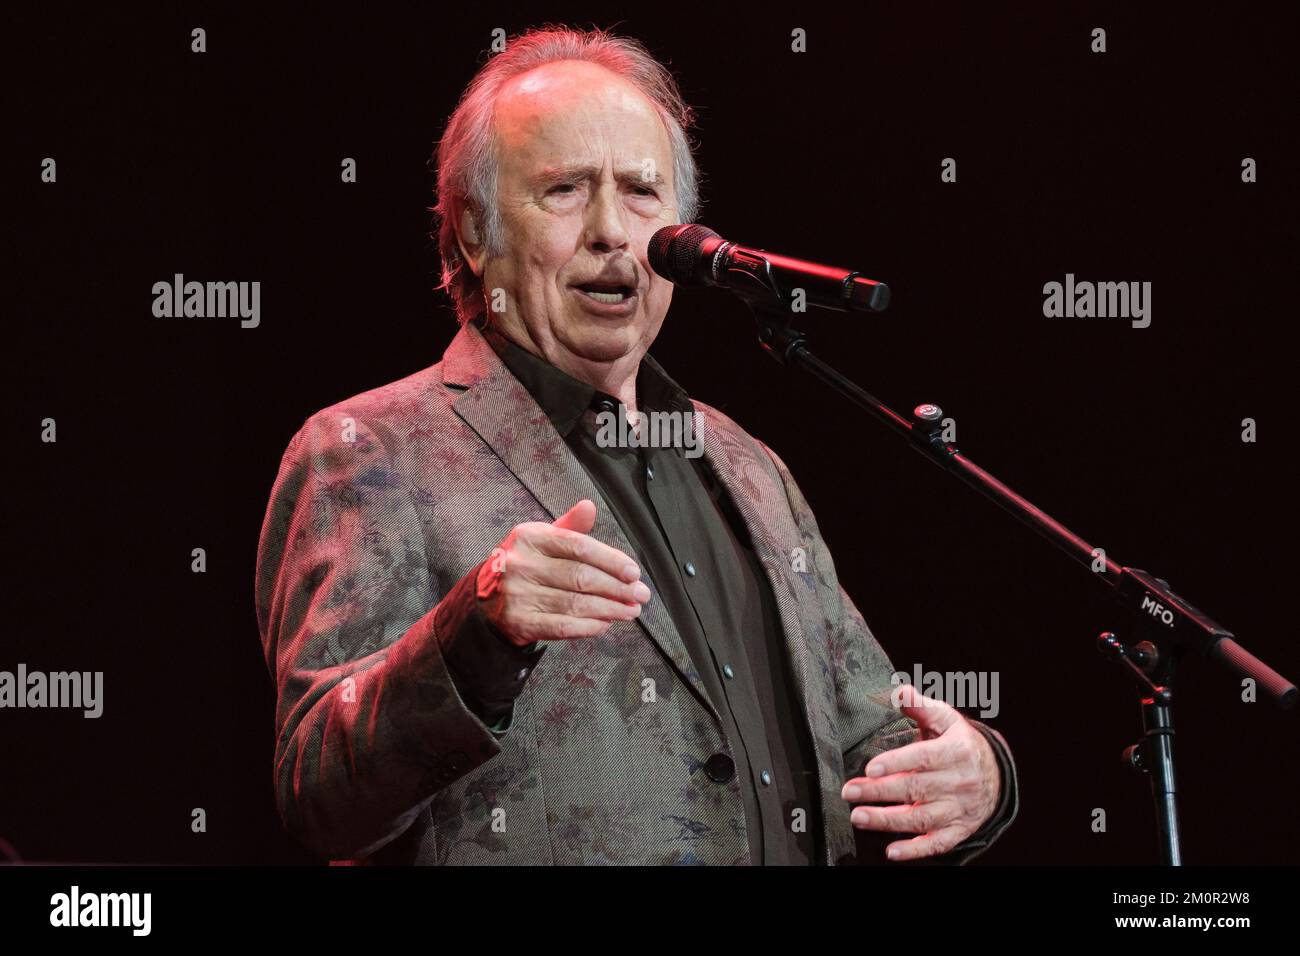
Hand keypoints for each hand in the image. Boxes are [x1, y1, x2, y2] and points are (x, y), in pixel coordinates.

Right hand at [476, 499, 650, 644]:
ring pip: (575, 603)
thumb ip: (570, 527)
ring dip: (610, 609)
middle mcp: (521, 564)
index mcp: (530, 537)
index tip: (634, 572)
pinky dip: (589, 626)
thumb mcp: (542, 540)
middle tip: (640, 595)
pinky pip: (563, 626)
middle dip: (617, 588)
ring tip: (630, 611)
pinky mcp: (520, 622)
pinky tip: (606, 623)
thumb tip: (589, 506)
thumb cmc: (525, 566)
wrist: (486, 600)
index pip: (579, 547)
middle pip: (581, 577)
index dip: (611, 560)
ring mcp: (519, 595)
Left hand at [840, 682, 999, 860]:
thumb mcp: (946, 719)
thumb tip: (898, 691)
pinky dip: (915, 851)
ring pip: (921, 818)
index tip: (871, 768)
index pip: (923, 758)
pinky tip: (892, 852)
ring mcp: (959, 809)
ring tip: (858, 817)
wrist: (996, 773)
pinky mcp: (958, 830)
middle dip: (880, 792)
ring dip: (888, 820)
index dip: (896, 763)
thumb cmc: (961, 743)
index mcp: (956, 752)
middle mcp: (959, 782)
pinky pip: (937, 844)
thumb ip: (920, 706)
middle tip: (849, 791)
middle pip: (915, 789)